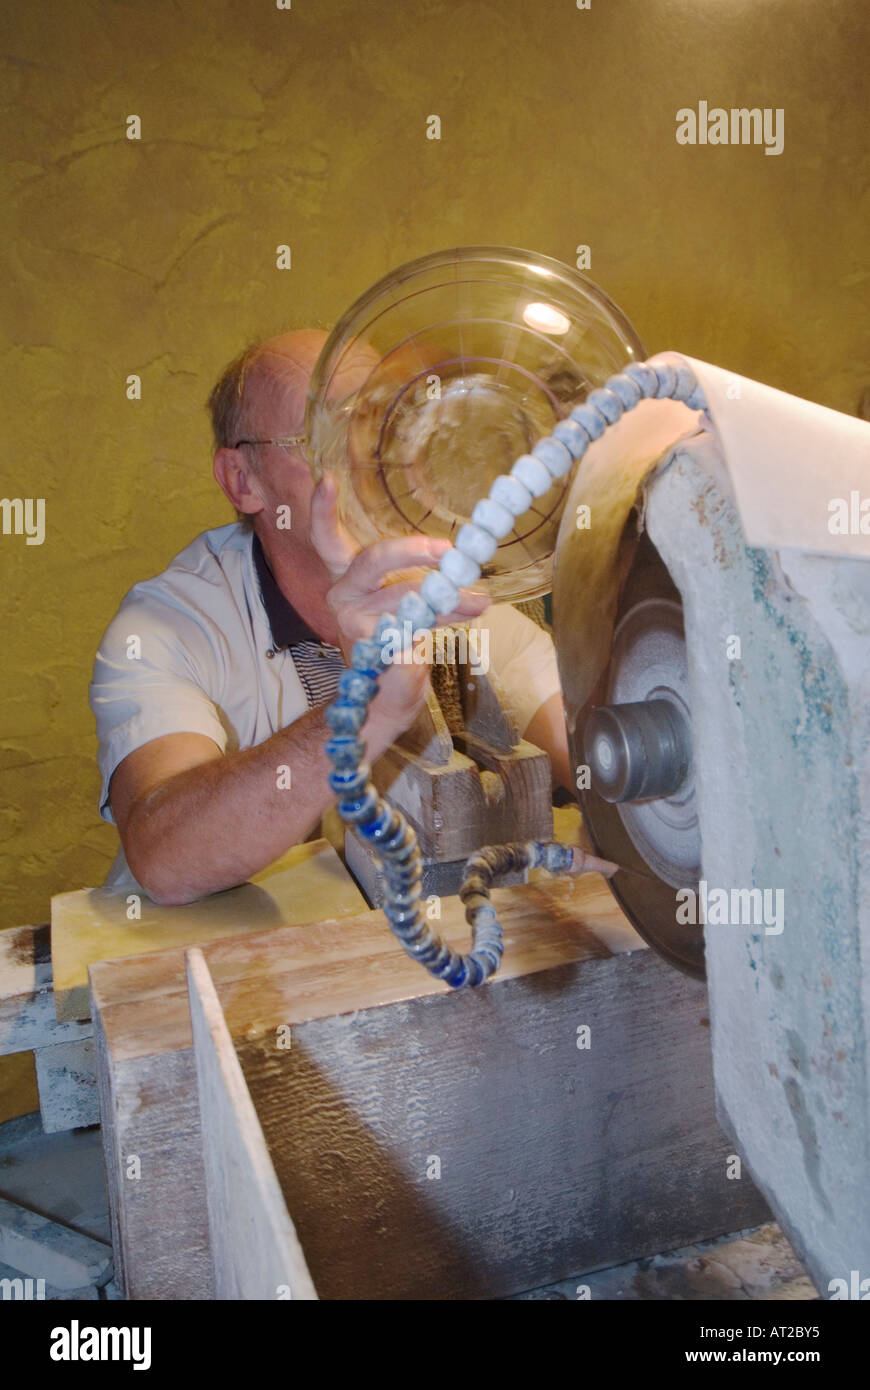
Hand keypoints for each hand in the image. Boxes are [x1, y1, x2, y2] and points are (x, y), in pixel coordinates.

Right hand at [309, 473, 489, 731]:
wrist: (382, 706)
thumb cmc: (396, 651)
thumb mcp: (412, 612)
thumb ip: (430, 593)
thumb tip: (468, 579)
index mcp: (346, 579)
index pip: (327, 540)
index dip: (323, 510)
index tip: (327, 477)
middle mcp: (342, 596)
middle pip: (373, 560)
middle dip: (414, 550)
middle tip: (449, 549)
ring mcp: (352, 623)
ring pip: (404, 596)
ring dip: (447, 598)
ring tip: (480, 598)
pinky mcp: (369, 645)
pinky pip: (412, 626)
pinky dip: (441, 623)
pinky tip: (458, 620)